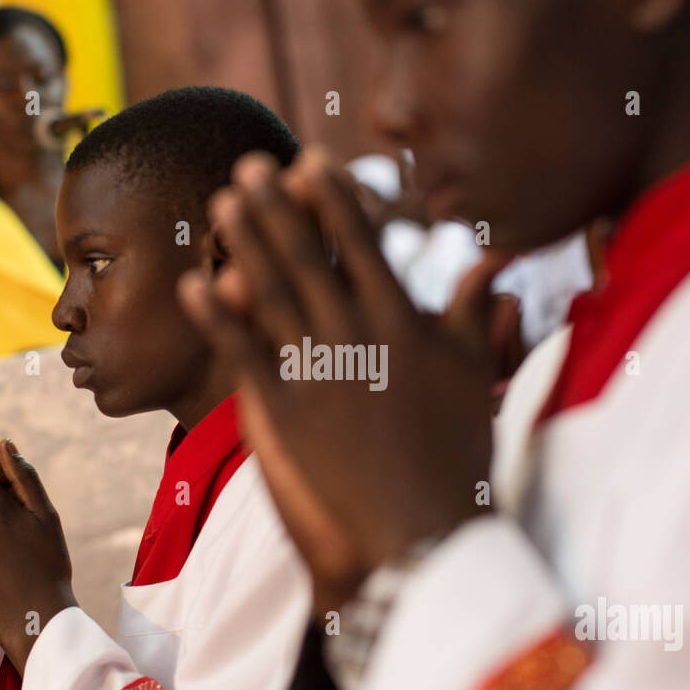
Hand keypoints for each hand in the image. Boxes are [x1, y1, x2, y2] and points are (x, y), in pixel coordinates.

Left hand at [178, 150, 500, 598]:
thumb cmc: (460, 452)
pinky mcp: (284, 412)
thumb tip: (495, 259)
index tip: (311, 161)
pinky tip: (194, 284)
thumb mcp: (476, 374)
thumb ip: (476, 311)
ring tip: (221, 203)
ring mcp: (316, 373)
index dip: (333, 198)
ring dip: (244, 244)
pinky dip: (217, 317)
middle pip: (307, 256)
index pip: (361, 243)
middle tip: (248, 164)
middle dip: (276, 205)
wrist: (425, 529)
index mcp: (402, 321)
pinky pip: (243, 354)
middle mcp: (356, 335)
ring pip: (271, 293)